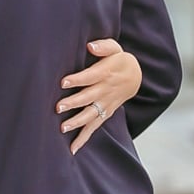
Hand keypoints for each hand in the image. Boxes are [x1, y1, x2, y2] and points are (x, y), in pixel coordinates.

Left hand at [56, 39, 142, 154]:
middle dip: (72, 103)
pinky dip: (84, 137)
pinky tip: (72, 148)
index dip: (77, 80)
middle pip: (87, 98)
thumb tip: (90, 45)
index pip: (89, 77)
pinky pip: (94, 127)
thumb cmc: (119, 60)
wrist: (135, 77)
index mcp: (105, 73)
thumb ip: (103, 46)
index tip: (63, 82)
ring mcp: (105, 104)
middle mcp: (105, 90)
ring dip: (76, 122)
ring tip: (62, 128)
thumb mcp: (115, 48)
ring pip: (90, 115)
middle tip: (57, 107)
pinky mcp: (105, 113)